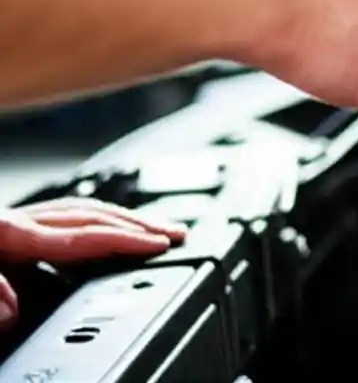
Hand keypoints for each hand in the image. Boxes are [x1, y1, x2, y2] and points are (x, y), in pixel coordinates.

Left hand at [0, 198, 184, 329]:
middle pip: (88, 216)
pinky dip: (90, 224)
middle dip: (138, 224)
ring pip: (76, 213)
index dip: (128, 240)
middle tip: (175, 232)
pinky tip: (99, 236)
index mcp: (7, 232)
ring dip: (119, 219)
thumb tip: (14, 309)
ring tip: (150, 228)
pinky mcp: (5, 234)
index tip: (163, 244)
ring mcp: (10, 223)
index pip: (82, 235)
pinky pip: (58, 221)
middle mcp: (14, 221)